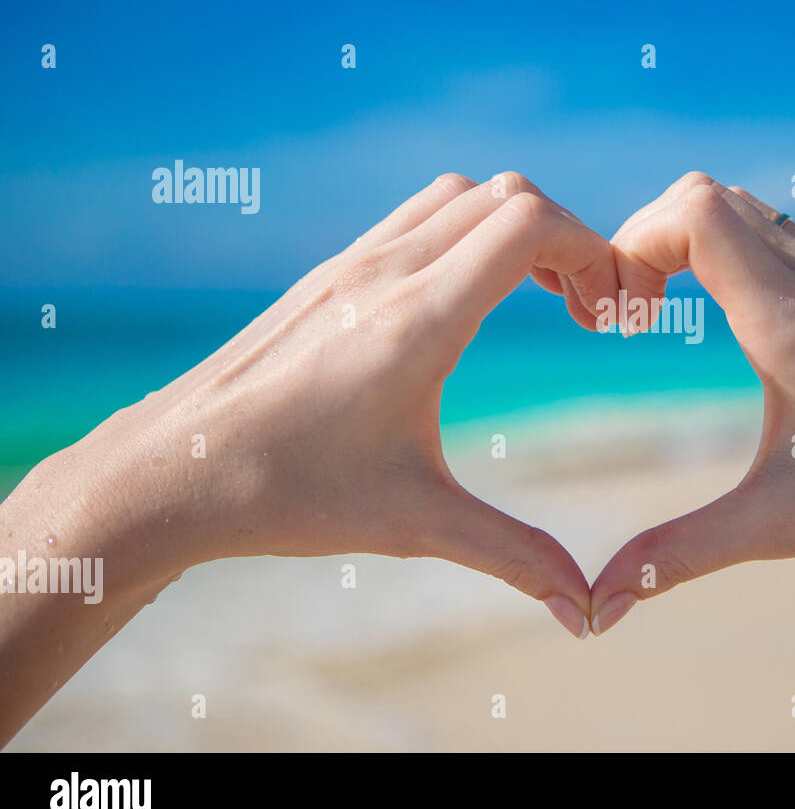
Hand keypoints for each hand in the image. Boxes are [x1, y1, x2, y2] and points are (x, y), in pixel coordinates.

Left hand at [15, 172, 615, 637]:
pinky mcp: (330, 273)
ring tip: (537, 296)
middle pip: (507, 196)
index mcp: (418, 321)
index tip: (608, 312)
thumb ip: (515, 556)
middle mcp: (386, 273)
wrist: (173, 472)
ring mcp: (352, 264)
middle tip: (584, 310)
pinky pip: (417, 216)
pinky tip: (468, 301)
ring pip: (460, 195)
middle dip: (567, 240)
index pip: (529, 224)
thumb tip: (583, 613)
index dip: (592, 250)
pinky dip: (466, 232)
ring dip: (514, 227)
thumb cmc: (288, 494)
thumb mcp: (416, 525)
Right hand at [588, 171, 794, 631]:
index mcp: (791, 325)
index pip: (696, 214)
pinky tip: (723, 320)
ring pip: (742, 205)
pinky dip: (727, 249)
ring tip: (664, 313)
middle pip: (704, 194)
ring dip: (686, 239)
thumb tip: (598, 609)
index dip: (634, 245)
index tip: (624, 319)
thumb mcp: (773, 528)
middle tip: (631, 316)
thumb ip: (675, 557)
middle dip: (645, 241)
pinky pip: (775, 232)